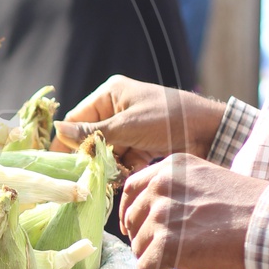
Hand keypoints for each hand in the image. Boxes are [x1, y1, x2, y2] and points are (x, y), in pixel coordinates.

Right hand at [53, 76, 226, 170]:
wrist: (211, 132)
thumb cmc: (169, 119)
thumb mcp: (128, 126)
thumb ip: (93, 133)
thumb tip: (57, 131)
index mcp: (111, 94)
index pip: (77, 118)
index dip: (68, 141)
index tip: (60, 164)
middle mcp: (117, 109)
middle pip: (91, 137)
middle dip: (93, 156)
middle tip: (91, 173)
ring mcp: (130, 127)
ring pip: (107, 151)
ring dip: (110, 165)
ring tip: (116, 174)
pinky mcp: (141, 143)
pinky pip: (123, 158)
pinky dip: (125, 168)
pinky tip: (131, 174)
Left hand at [119, 153, 266, 268]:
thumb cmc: (248, 210)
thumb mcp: (207, 183)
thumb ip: (178, 192)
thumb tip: (154, 217)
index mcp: (172, 167)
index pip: (133, 187)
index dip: (130, 212)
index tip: (133, 230)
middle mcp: (162, 186)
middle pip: (133, 220)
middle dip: (143, 241)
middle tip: (162, 257)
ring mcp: (162, 213)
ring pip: (139, 246)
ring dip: (155, 263)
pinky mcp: (167, 242)